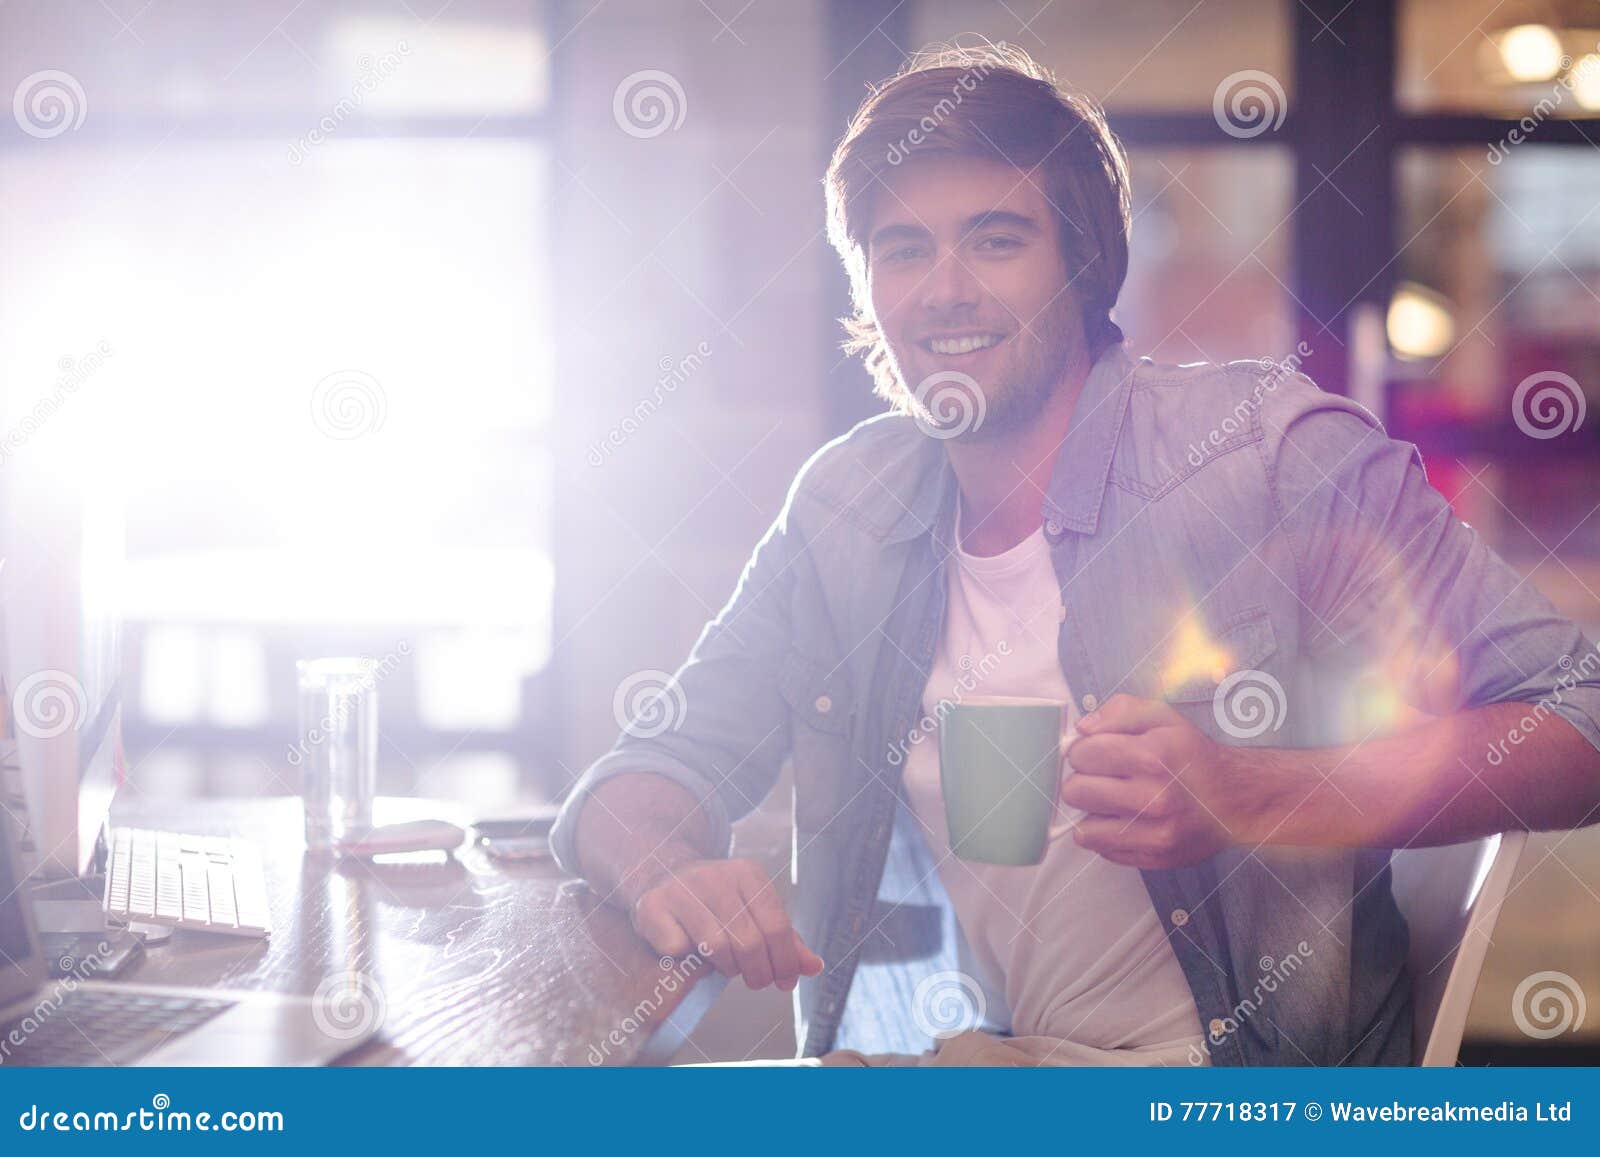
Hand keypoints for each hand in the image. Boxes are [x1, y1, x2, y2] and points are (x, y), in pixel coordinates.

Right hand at [629, 857, 824, 991]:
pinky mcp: (652, 906)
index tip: (784, 981)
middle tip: (757, 981)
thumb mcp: (754, 909)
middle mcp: (715, 876)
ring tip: (727, 966)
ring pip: (716, 948)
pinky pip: (677, 950)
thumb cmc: (716, 901)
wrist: (662, 873)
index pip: (777, 927)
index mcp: (748, 873)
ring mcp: (682, 889)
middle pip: (749, 943)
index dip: (786, 962)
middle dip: (758, 973)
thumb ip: (785, 938)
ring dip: (726, 969)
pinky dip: (686, 960)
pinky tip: (690, 952)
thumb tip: (814, 967)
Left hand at [1061, 693, 1265, 869]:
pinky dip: (1108, 836)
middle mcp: (1153, 798)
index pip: (1082, 755)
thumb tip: (1082, 729)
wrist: (1238, 798)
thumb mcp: (1163, 717)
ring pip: (1084, 830)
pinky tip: (1129, 821)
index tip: (1095, 754)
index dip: (1083, 752)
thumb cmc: (1195, 757)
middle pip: (1075, 793)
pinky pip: (1103, 851)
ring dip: (1093, 814)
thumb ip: (1119, 712)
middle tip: (1104, 779)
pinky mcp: (1155, 858)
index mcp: (1152, 757)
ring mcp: (1154, 834)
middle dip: (1083, 782)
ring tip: (1115, 802)